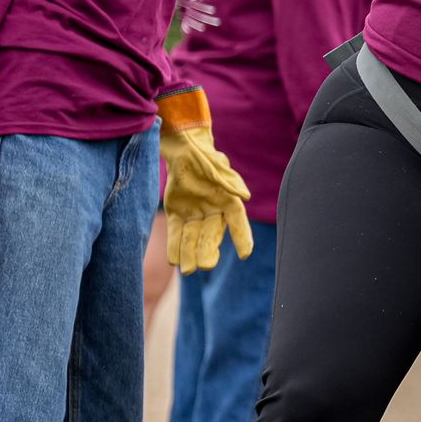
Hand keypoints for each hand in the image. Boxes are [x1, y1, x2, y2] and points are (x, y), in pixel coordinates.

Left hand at [158, 88, 253, 274]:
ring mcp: (195, 214)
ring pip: (193, 238)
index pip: (238, 221)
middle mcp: (213, 211)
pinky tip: (174, 260)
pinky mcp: (178, 214)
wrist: (183, 150)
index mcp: (228, 200)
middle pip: (212, 235)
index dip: (242, 237)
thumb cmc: (204, 157)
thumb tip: (245, 196)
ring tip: (188, 270)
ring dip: (190, 253)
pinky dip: (176, 246)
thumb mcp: (215, 166)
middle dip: (209, 251)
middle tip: (205, 266)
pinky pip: (178, 233)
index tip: (246, 254)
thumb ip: (228, 180)